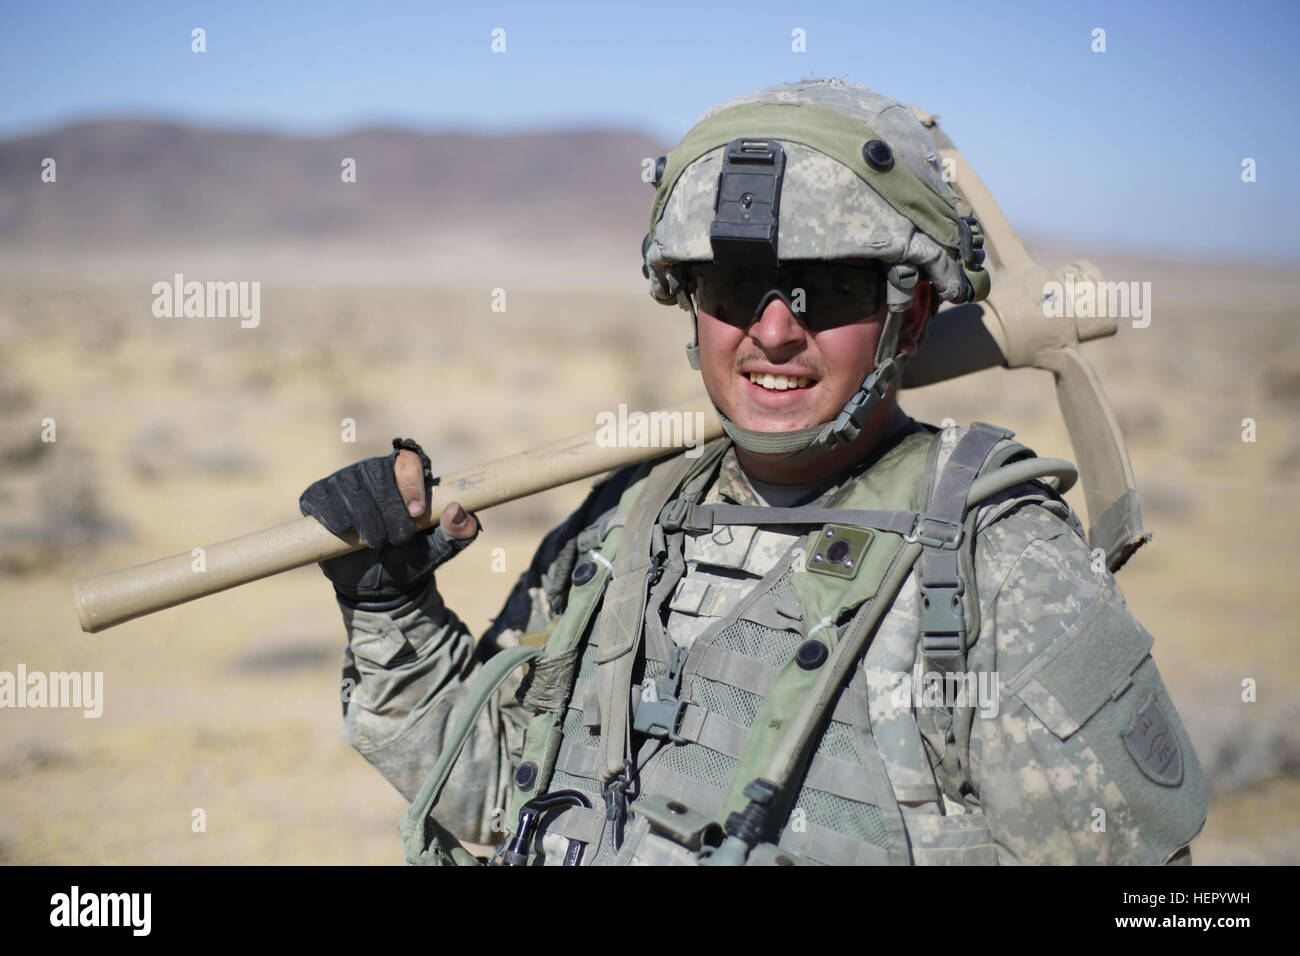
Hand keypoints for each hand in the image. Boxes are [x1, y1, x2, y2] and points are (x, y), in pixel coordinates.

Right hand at [299, 439, 479, 604]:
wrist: (379, 585)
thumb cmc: (411, 558)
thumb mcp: (441, 548)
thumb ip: (459, 531)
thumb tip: (458, 510)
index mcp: (406, 474)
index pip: (408, 460)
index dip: (411, 483)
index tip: (417, 513)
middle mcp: (372, 471)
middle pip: (377, 472)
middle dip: (389, 508)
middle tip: (397, 539)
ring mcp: (343, 482)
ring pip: (350, 484)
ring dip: (364, 516)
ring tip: (374, 542)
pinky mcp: (318, 497)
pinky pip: (322, 495)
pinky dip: (333, 514)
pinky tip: (345, 530)